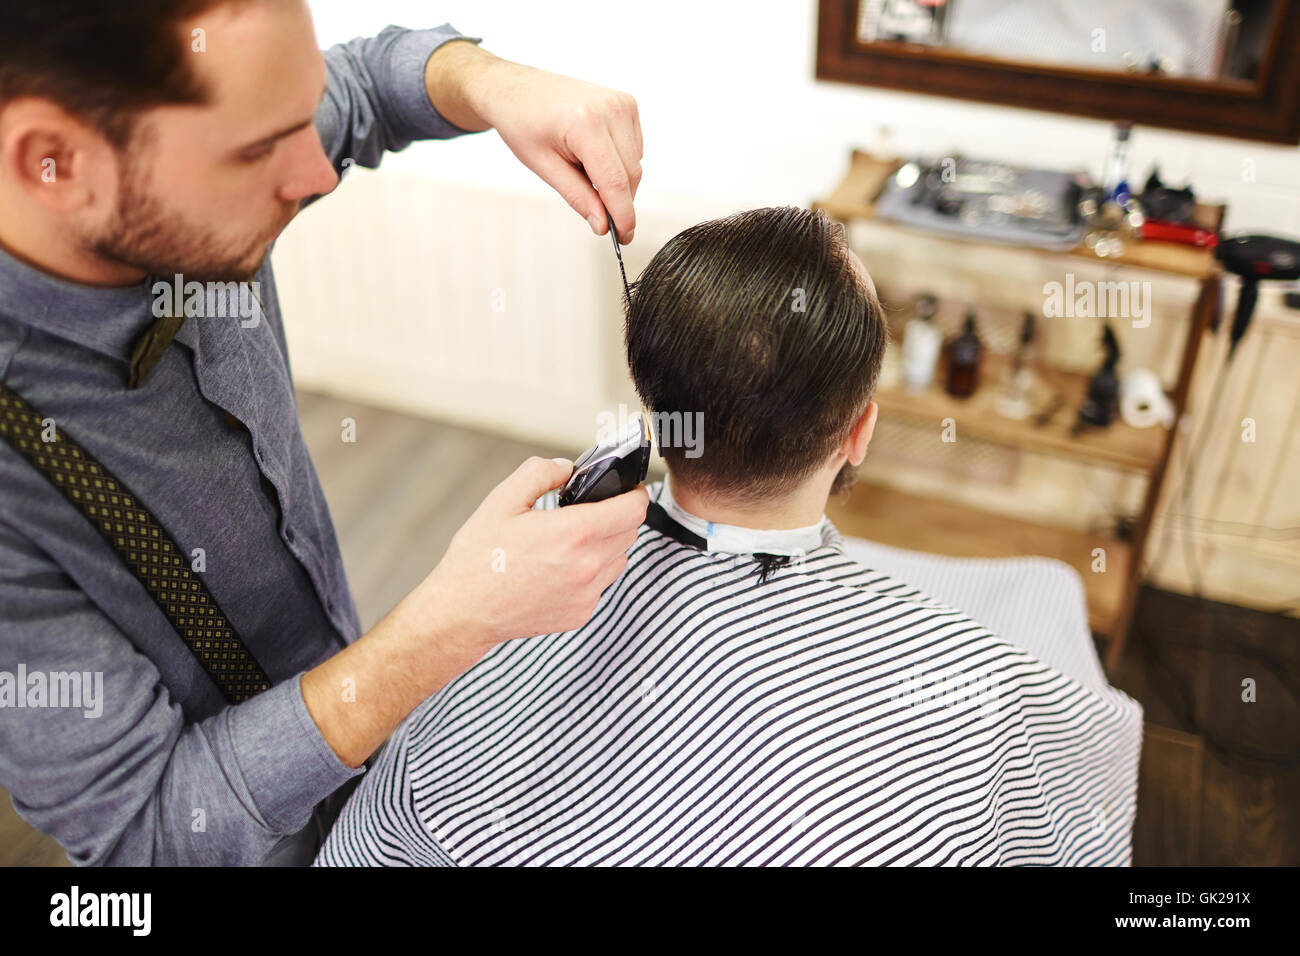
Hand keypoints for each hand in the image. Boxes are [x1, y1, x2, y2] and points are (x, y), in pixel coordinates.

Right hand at [410, 456, 647, 657]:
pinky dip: (591, 571)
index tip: (626, 489)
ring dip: (606, 544)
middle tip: (589, 511)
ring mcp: (587, 594)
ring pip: (619, 559)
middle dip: (616, 516)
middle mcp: (587, 566)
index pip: (634, 509)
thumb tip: (568, 468)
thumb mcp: (502, 500)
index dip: (634, 493)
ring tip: (572, 541)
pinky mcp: (581, 614)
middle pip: (630, 532)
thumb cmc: (478, 557)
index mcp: (573, 533)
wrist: (464, 611)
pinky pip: (602, 584)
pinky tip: (561, 567)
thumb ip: (540, 472)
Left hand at [437, 46, 642, 242]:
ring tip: (582, 170)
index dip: (622, 216)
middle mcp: (610, 109)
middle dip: (619, 201)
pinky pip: (635, 148)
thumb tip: (603, 225)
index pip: (615, 182)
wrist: (516, 88)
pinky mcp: (626, 103)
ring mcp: (621, 103)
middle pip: (631, 175)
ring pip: (636, 163)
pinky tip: (593, 155)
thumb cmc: (522, 123)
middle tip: (601, 219)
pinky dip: (620, 162)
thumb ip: (578, 197)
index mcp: (586, 123)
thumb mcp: (544, 167)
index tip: (624, 238)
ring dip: (618, 181)